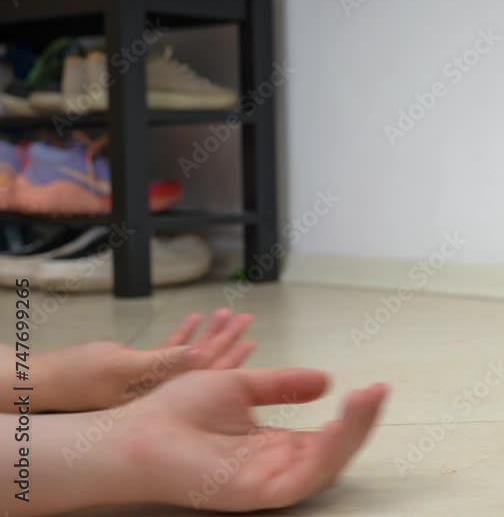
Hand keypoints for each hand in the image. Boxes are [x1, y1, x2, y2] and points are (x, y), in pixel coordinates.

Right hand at [30, 309, 256, 412]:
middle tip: (246, 318)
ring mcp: (152, 381)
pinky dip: (181, 335)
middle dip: (226, 339)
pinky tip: (195, 319)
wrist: (48, 381)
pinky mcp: (138, 370)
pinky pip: (167, 352)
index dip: (232, 355)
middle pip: (205, 362)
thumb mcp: (125, 366)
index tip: (250, 336)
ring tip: (226, 314)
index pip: (208, 373)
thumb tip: (202, 354)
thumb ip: (164, 361)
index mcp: (165, 393)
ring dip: (208, 334)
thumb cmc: (83, 376)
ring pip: (189, 355)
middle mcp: (164, 390)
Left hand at [123, 369, 388, 511]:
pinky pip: (302, 478)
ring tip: (366, 400)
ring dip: (352, 434)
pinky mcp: (254, 493)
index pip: (326, 436)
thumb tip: (324, 380)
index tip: (373, 387)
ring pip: (325, 466)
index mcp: (272, 447)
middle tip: (379, 391)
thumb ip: (282, 385)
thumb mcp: (240, 386)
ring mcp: (266, 483)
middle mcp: (274, 467)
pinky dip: (327, 453)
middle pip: (334, 452)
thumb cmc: (175, 413)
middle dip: (361, 422)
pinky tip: (339, 423)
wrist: (136, 431)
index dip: (353, 415)